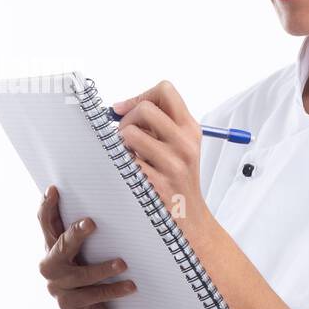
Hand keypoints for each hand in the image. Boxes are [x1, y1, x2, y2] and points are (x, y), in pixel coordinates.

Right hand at [37, 184, 136, 308]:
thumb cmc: (99, 280)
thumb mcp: (93, 256)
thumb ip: (95, 236)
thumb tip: (118, 204)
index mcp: (54, 248)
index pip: (46, 224)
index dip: (47, 207)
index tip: (54, 190)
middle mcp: (51, 266)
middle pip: (60, 246)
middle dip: (75, 234)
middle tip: (92, 223)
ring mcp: (57, 287)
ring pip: (79, 275)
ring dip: (102, 269)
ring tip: (123, 264)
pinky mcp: (68, 305)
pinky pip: (92, 295)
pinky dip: (113, 290)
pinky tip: (131, 287)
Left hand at [111, 80, 212, 234]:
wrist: (190, 218)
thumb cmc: (177, 179)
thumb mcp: (179, 145)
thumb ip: (158, 123)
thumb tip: (118, 107)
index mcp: (190, 129)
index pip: (165, 90)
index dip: (140, 96)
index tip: (127, 111)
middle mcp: (185, 144)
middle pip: (146, 109)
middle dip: (127, 120)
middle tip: (126, 136)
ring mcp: (173, 164)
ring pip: (131, 134)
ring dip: (122, 144)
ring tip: (130, 156)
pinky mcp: (158, 183)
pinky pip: (127, 162)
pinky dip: (123, 165)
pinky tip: (133, 174)